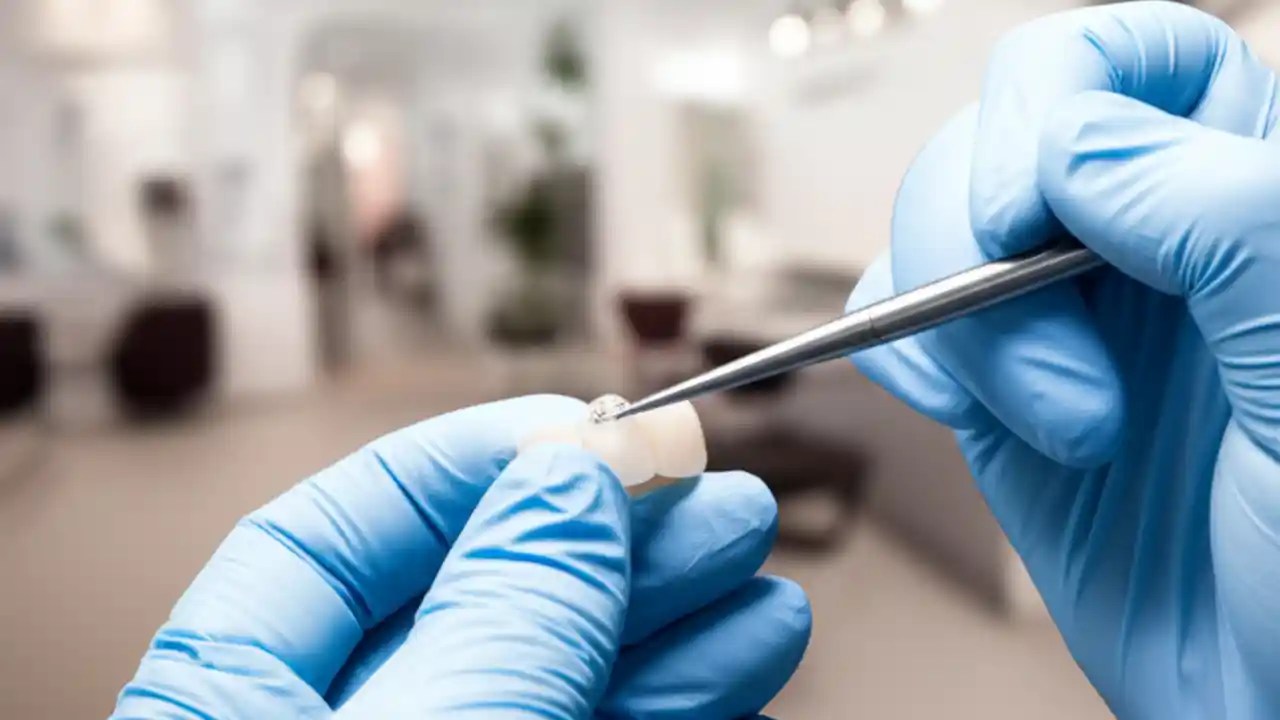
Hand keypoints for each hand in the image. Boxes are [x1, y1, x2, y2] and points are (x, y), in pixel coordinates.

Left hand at [110, 396, 809, 718]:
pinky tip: (750, 641)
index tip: (583, 425)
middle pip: (475, 592)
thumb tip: (575, 473)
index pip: (338, 534)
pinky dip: (684, 690)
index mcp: (235, 705)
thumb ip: (504, 607)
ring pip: (557, 665)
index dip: (468, 462)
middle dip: (602, 529)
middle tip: (700, 480)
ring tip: (748, 548)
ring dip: (667, 604)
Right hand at [848, 3, 1279, 717]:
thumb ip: (1229, 226)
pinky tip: (967, 411)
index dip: (1056, 100)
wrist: (1272, 706)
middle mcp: (1151, 244)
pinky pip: (901, 317)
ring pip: (934, 229)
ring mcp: (1065, 317)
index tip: (1030, 208)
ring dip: (957, 329)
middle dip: (988, 254)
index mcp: (1251, 200)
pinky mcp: (1000, 388)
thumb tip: (1077, 143)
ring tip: (1061, 429)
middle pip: (1001, 143)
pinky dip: (901, 352)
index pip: (1133, 62)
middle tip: (1062, 374)